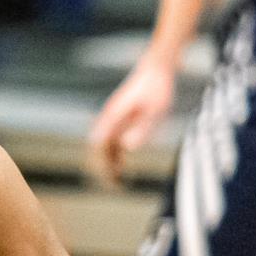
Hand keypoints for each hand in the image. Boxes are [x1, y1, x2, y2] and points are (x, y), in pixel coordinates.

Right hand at [87, 57, 175, 186]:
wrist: (157, 69)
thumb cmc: (157, 88)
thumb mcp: (155, 110)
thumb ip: (142, 129)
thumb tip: (127, 148)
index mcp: (113, 116)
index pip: (98, 145)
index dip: (100, 164)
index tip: (108, 180)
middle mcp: (109, 118)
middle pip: (98, 148)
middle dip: (102, 168)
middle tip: (113, 186)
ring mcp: (113, 118)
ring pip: (104, 146)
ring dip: (107, 164)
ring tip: (116, 183)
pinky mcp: (120, 119)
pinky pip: (112, 141)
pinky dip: (114, 156)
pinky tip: (122, 167)